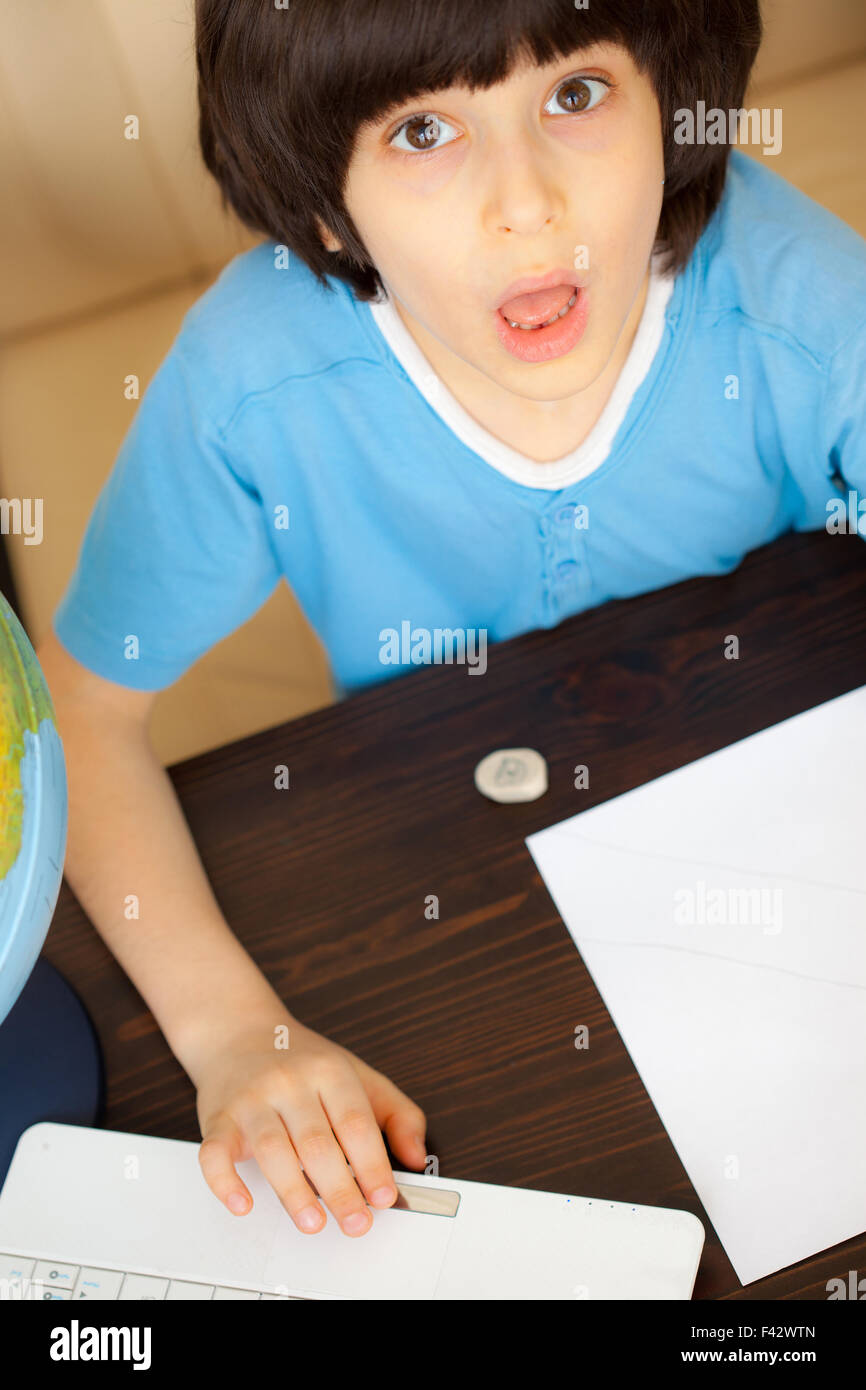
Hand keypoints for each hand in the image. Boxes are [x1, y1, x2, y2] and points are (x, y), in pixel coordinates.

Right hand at [193, 1004, 427, 1236]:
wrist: (239, 1033)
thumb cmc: (302, 1063)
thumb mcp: (359, 1076)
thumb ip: (396, 1114)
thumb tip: (416, 1157)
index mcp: (329, 1072)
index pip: (355, 1122)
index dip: (372, 1163)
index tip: (385, 1196)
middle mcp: (289, 1082)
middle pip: (317, 1142)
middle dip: (339, 1189)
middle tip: (356, 1222)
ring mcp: (251, 1100)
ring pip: (273, 1150)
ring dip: (293, 1192)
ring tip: (313, 1222)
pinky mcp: (218, 1118)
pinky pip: (214, 1153)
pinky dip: (225, 1183)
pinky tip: (243, 1204)